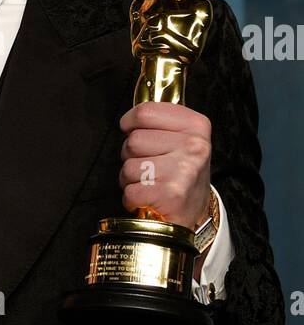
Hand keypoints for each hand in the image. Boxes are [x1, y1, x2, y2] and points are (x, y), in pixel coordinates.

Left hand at [118, 100, 211, 230]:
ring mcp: (183, 170)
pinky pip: (130, 191)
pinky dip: (131, 198)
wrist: (197, 212)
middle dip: (131, 156)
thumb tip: (130, 115)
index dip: (129, 123)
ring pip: (128, 167)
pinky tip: (146, 199)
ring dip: (130, 179)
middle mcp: (193, 145)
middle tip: (148, 167)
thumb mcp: (181, 139)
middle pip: (133, 140)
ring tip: (148, 183)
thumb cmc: (182, 173)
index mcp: (196, 125)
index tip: (132, 131)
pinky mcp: (171, 194)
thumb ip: (159, 122)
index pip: (145, 111)